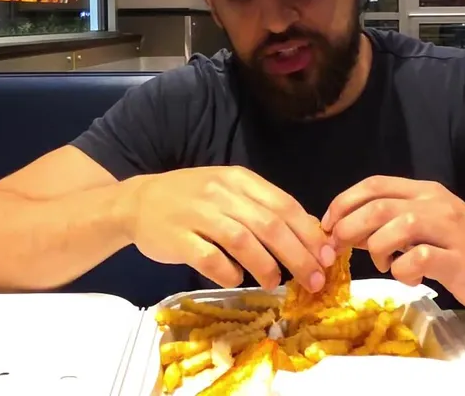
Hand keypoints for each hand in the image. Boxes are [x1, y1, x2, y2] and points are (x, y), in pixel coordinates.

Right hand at [124, 166, 336, 290]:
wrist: (137, 202)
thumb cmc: (191, 200)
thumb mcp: (229, 192)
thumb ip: (264, 208)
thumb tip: (308, 234)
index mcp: (240, 180)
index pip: (284, 205)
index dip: (309, 232)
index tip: (328, 257)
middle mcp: (221, 193)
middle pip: (269, 225)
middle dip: (298, 254)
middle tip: (314, 279)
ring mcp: (198, 214)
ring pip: (242, 240)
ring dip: (265, 265)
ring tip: (276, 282)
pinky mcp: (178, 238)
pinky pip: (209, 258)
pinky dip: (228, 272)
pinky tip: (237, 280)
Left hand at [321, 176, 464, 311]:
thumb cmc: (459, 246)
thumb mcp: (423, 226)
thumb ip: (388, 223)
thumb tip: (343, 229)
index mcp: (424, 191)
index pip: (375, 184)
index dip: (344, 202)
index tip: (327, 225)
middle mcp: (436, 204)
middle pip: (379, 205)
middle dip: (349, 226)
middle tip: (339, 248)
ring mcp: (450, 231)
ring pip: (398, 227)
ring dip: (376, 248)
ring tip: (381, 263)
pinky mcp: (459, 260)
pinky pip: (418, 259)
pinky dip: (402, 270)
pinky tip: (407, 277)